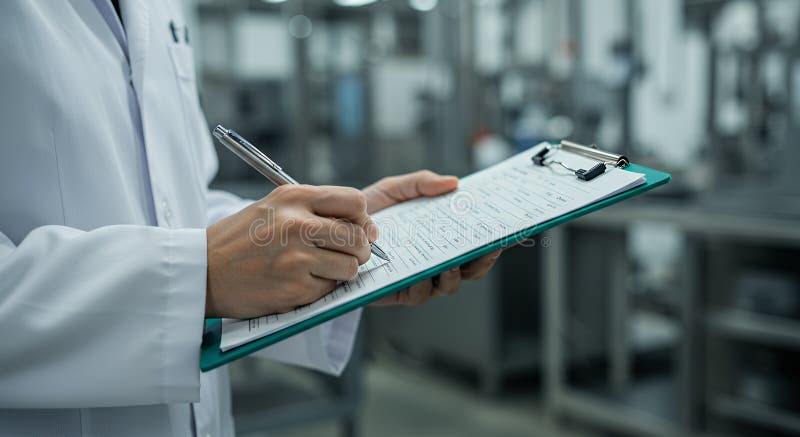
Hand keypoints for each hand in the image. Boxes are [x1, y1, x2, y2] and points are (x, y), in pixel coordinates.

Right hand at [205, 185, 378, 318]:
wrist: (201, 271)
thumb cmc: (239, 239)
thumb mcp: (273, 207)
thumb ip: (314, 210)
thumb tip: (363, 225)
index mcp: (294, 197)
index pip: (355, 201)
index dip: (363, 219)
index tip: (360, 230)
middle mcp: (297, 224)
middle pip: (358, 237)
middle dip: (359, 250)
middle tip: (347, 255)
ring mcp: (297, 257)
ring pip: (350, 266)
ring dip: (342, 272)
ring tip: (320, 270)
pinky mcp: (295, 287)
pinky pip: (329, 289)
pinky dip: (320, 289)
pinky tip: (299, 282)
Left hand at [363, 170, 502, 306]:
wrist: (327, 228)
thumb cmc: (365, 212)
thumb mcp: (394, 190)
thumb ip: (421, 183)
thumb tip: (453, 182)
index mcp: (437, 239)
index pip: (472, 243)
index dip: (493, 240)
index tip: (507, 230)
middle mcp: (432, 262)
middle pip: (470, 269)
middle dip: (483, 259)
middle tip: (490, 246)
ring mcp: (416, 279)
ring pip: (448, 285)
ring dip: (456, 274)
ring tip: (456, 261)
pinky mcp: (395, 292)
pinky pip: (418, 294)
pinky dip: (425, 284)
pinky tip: (425, 272)